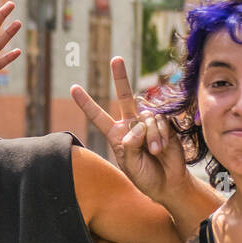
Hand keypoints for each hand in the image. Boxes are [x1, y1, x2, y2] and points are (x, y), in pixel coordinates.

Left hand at [70, 57, 187, 202]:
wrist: (167, 183)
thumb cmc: (145, 176)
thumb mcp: (129, 163)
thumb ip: (129, 144)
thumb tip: (138, 125)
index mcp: (116, 134)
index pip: (98, 116)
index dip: (86, 103)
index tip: (73, 88)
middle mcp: (131, 124)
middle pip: (125, 96)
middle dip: (120, 76)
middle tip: (116, 58)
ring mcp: (148, 123)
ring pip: (145, 118)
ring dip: (149, 137)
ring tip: (153, 152)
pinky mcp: (165, 125)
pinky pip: (159, 122)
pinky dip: (159, 136)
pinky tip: (161, 149)